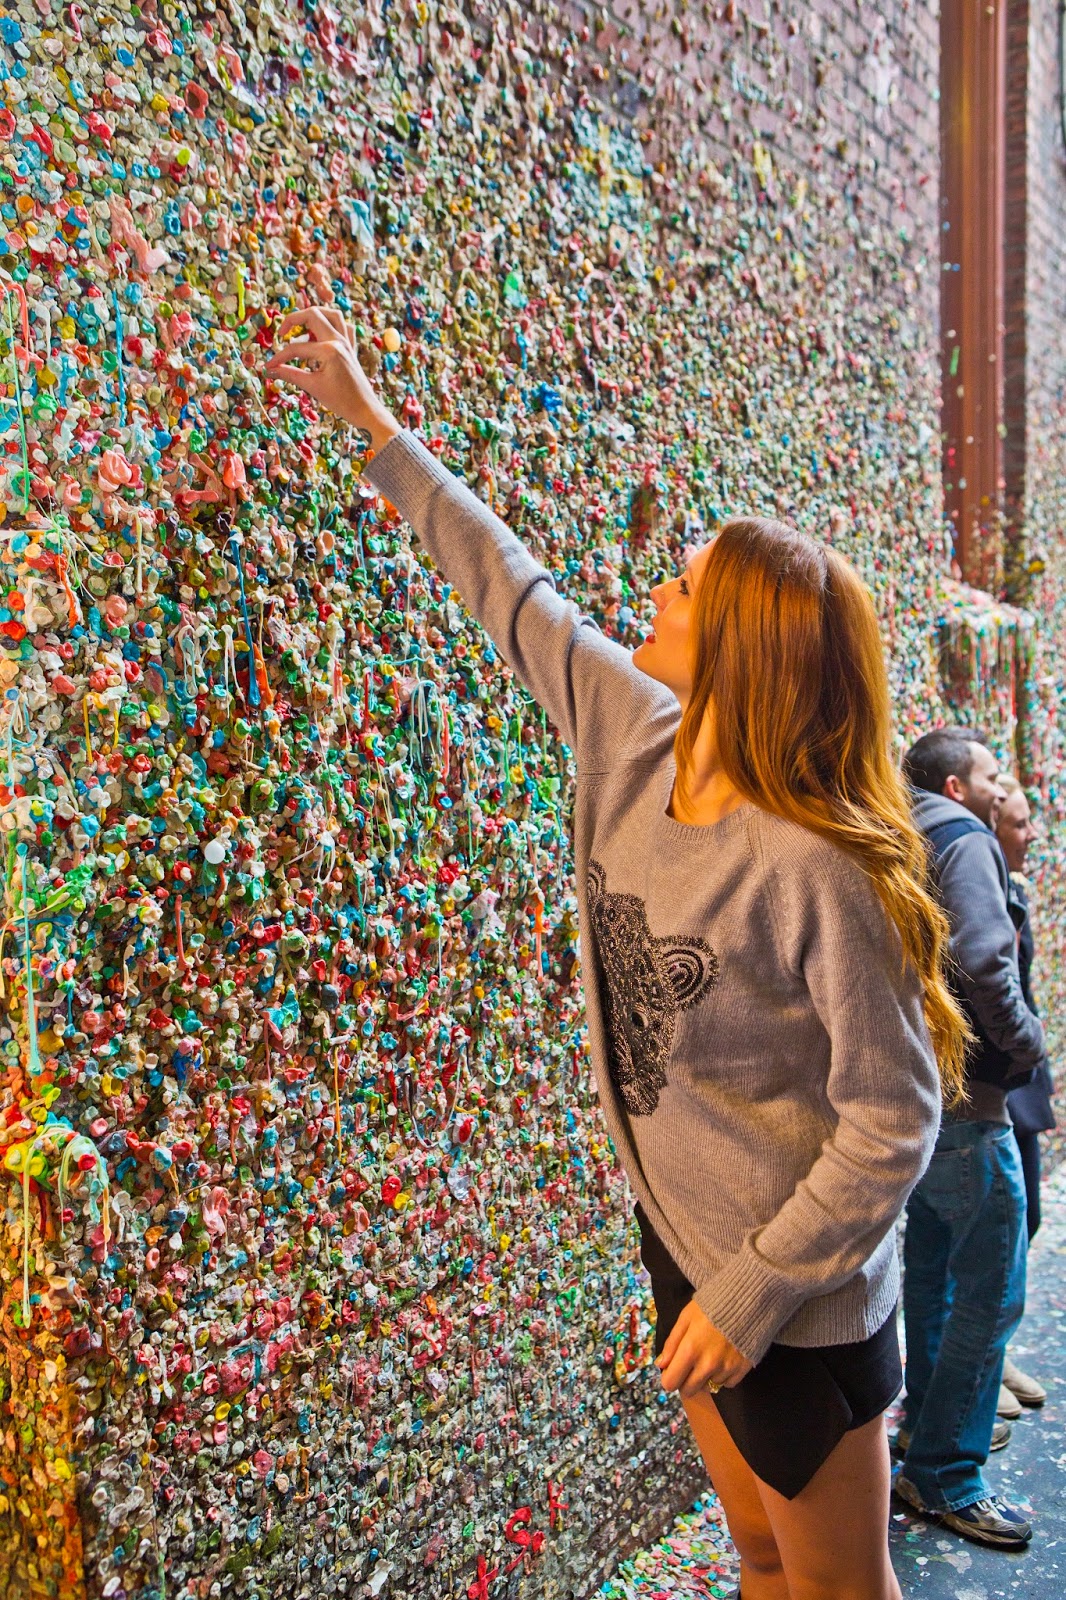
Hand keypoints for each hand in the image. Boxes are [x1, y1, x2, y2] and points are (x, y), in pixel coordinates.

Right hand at [264, 307, 400, 453]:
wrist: (365, 410)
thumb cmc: (341, 401)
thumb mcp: (312, 387)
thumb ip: (290, 375)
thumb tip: (270, 370)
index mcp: (329, 350)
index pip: (296, 348)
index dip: (279, 357)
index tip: (268, 366)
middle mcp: (339, 340)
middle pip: (313, 315)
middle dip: (293, 320)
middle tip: (282, 334)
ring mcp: (347, 342)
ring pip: (331, 314)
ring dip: (314, 315)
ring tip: (301, 328)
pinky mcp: (351, 347)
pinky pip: (344, 326)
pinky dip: (332, 325)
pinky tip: (322, 334)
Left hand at [656, 1300, 753, 1397]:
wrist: (746, 1302)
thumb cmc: (711, 1307)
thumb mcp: (686, 1318)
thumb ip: (672, 1343)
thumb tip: (661, 1365)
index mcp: (690, 1350)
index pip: (671, 1383)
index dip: (669, 1377)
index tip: (673, 1369)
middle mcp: (707, 1365)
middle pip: (689, 1391)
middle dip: (685, 1381)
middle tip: (690, 1365)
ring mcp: (725, 1369)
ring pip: (708, 1387)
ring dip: (705, 1377)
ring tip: (710, 1357)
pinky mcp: (741, 1371)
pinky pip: (726, 1385)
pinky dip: (722, 1377)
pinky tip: (723, 1360)